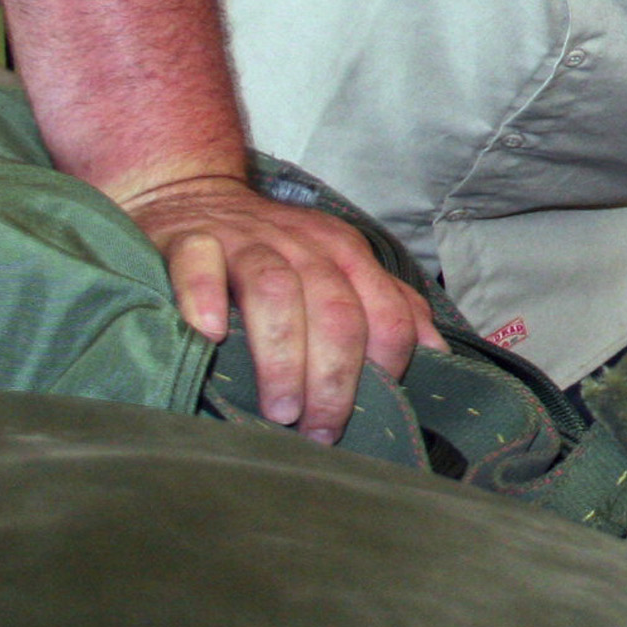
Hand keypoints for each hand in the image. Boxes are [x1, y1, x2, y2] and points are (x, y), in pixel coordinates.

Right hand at [115, 172, 442, 443]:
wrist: (196, 196)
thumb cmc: (274, 250)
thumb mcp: (339, 267)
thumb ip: (388, 304)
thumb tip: (437, 353)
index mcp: (346, 254)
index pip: (386, 312)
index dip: (386, 366)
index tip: (373, 414)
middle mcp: (302, 244)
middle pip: (334, 309)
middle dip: (334, 376)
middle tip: (321, 430)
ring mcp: (244, 240)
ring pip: (275, 292)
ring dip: (282, 355)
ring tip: (280, 412)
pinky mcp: (189, 240)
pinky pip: (199, 265)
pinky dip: (204, 298)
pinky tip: (208, 335)